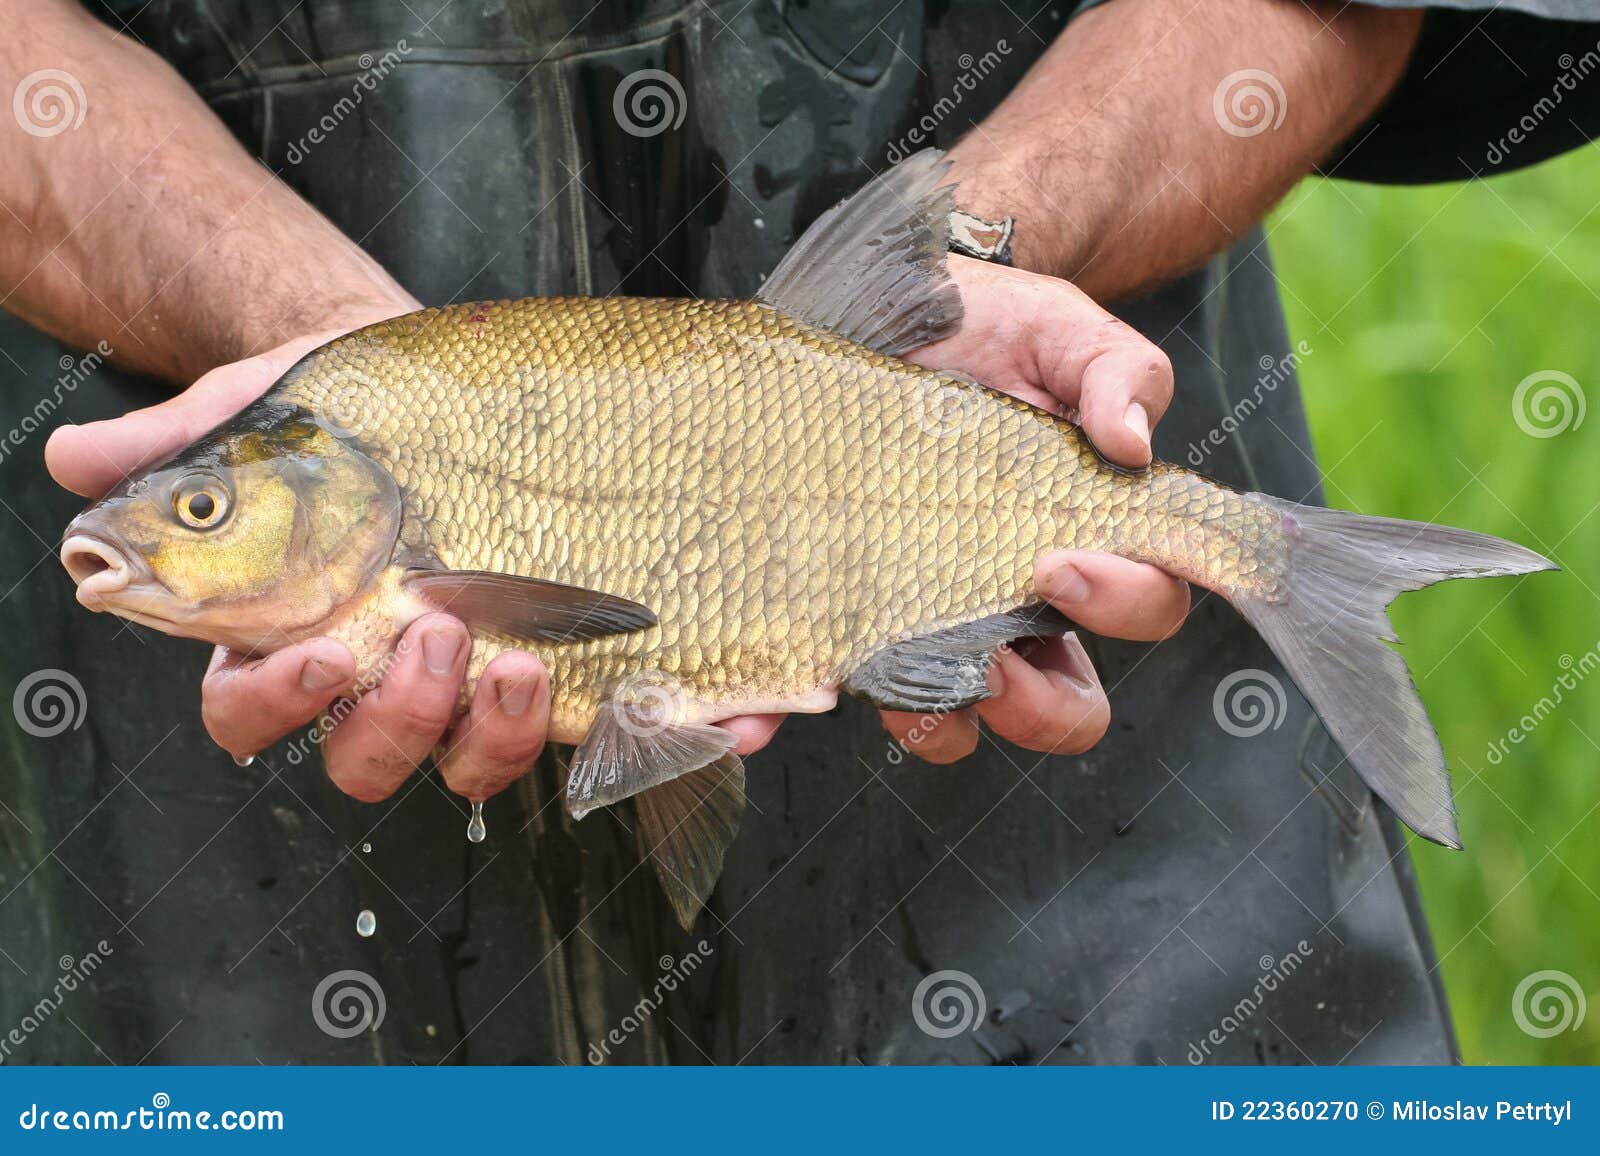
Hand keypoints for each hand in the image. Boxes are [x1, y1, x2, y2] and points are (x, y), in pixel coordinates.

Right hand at [47, 312, 553, 804]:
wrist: (432, 386)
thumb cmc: (329, 415)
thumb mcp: (250, 416)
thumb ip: (169, 447)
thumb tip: (75, 460)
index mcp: (275, 634)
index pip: (246, 710)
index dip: (275, 705)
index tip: (322, 656)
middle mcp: (363, 675)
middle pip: (357, 759)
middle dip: (393, 719)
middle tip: (430, 637)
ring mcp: (445, 680)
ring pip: (448, 764)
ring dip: (479, 735)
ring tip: (506, 659)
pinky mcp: (514, 665)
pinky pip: (520, 734)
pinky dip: (534, 725)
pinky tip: (544, 667)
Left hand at [721, 256, 1188, 760]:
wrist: (880, 299)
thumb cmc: (986, 326)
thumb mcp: (1060, 332)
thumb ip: (1118, 372)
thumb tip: (1132, 444)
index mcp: (1076, 537)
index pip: (1139, 608)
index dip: (1122, 605)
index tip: (1060, 561)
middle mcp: (1004, 594)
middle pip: (1058, 703)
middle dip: (1037, 705)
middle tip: (992, 655)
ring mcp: (914, 610)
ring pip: (947, 718)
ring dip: (930, 722)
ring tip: (885, 681)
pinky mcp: (828, 608)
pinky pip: (808, 689)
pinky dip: (779, 716)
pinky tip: (750, 716)